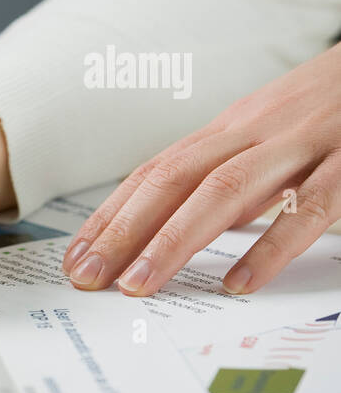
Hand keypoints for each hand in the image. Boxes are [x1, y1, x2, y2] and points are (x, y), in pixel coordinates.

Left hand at [63, 43, 340, 295]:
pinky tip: (238, 281)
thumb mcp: (271, 136)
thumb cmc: (332, 107)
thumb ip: (229, 178)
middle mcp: (257, 132)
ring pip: (226, 190)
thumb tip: (174, 228)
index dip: (111, 215)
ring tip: (140, 285)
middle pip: (174, 179)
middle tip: (90, 278)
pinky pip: (309, 206)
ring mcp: (305, 144)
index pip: (155, 173)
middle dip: (124, 231)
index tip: (78, 257)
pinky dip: (270, 245)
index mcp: (232, 129)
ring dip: (175, 240)